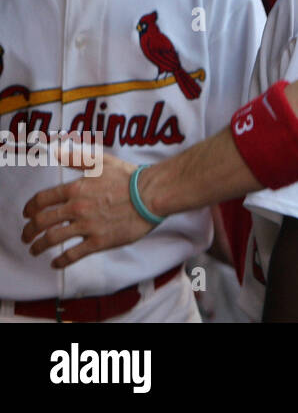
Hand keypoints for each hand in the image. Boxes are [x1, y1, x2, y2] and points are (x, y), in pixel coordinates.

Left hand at [21, 150, 153, 267]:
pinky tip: (55, 263)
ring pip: (52, 239)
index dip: (30, 208)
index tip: (27, 214)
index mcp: (76, 189)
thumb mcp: (103, 162)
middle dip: (29, 230)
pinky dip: (60, 261)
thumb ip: (78, 158)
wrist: (152, 194)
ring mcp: (87, 226)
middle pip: (42, 222)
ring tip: (35, 250)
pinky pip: (73, 254)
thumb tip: (58, 153)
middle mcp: (77, 208)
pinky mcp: (99, 242)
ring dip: (39, 247)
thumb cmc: (131, 177)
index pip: (42, 200)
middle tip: (26, 235)